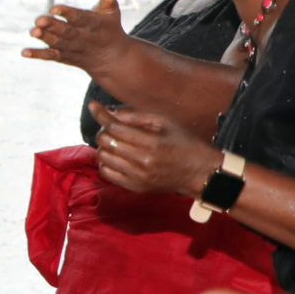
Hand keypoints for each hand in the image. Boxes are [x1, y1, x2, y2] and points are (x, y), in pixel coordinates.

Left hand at [23, 0, 127, 74]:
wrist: (112, 58)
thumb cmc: (109, 28)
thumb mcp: (111, 11)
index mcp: (92, 24)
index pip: (79, 17)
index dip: (67, 13)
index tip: (54, 7)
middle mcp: (81, 37)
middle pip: (65, 31)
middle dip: (52, 26)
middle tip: (39, 20)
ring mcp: (71, 48)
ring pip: (56, 44)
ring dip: (44, 38)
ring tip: (33, 32)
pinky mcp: (64, 57)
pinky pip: (50, 56)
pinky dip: (38, 55)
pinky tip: (24, 52)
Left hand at [90, 102, 220, 195]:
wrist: (200, 172)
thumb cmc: (183, 143)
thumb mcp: (165, 123)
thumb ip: (135, 116)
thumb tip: (109, 112)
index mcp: (152, 142)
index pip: (114, 127)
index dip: (101, 115)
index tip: (94, 106)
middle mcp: (143, 161)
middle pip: (105, 141)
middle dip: (104, 130)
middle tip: (112, 128)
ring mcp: (137, 176)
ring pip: (103, 157)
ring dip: (104, 146)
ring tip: (116, 142)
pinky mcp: (135, 187)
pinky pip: (106, 173)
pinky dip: (106, 162)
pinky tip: (116, 156)